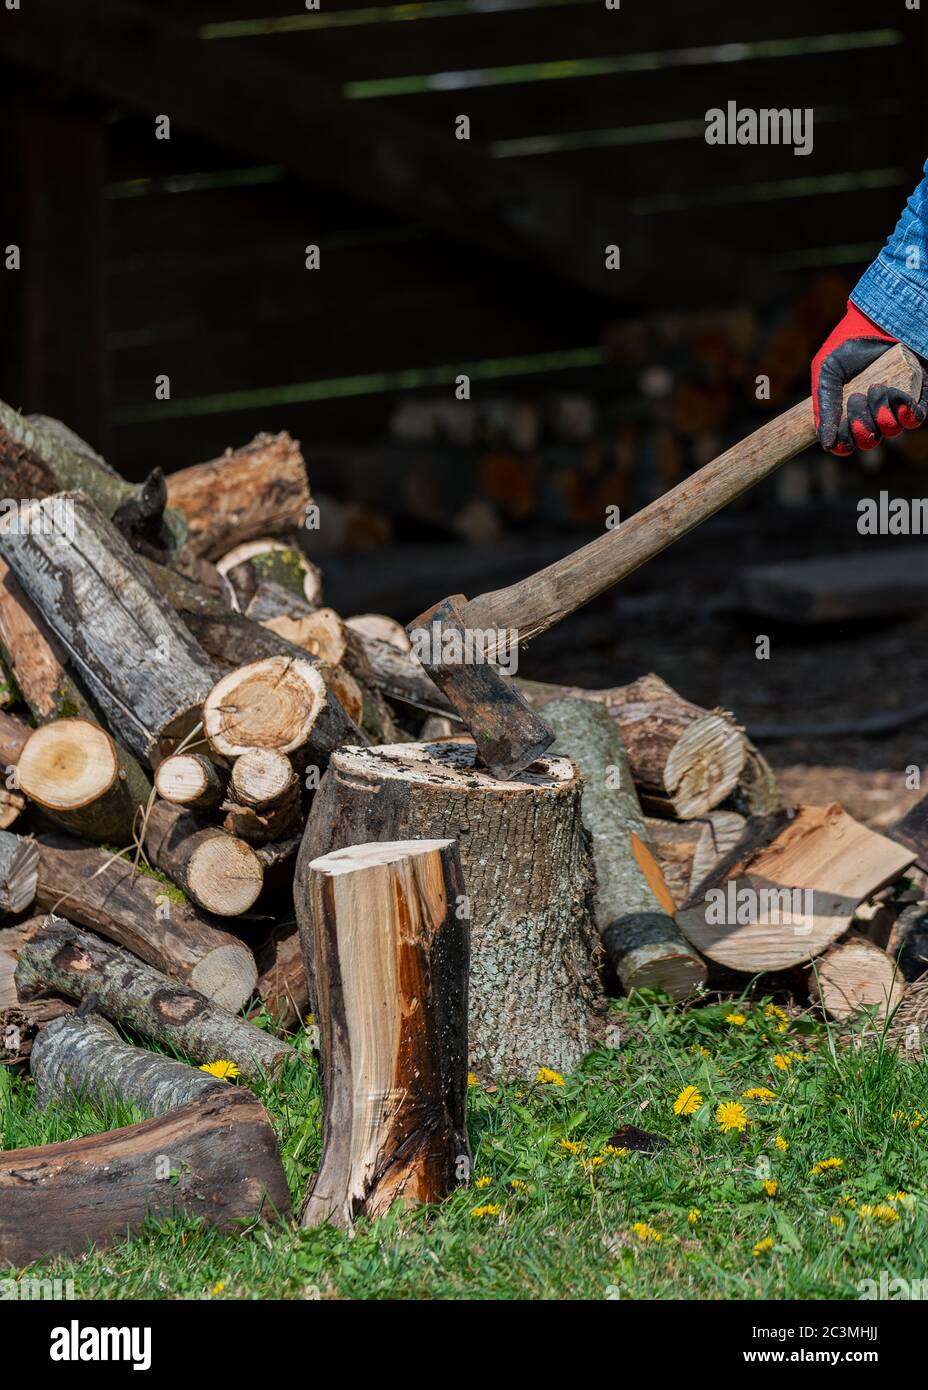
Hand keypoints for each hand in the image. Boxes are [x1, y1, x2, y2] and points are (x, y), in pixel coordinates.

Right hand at [812, 300, 927, 454]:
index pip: (847, 444)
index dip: (844, 442)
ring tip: (877, 386)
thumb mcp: (827, 374)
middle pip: (869, 442)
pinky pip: (914, 420)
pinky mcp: (916, 396)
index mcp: (849, 413)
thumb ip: (823, 407)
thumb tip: (826, 444)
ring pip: (890, 431)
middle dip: (860, 424)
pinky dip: (906, 413)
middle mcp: (873, 414)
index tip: (840, 423)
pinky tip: (896, 395)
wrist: (877, 320)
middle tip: (856, 396)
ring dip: (881, 412)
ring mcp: (896, 407)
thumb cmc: (848, 346)